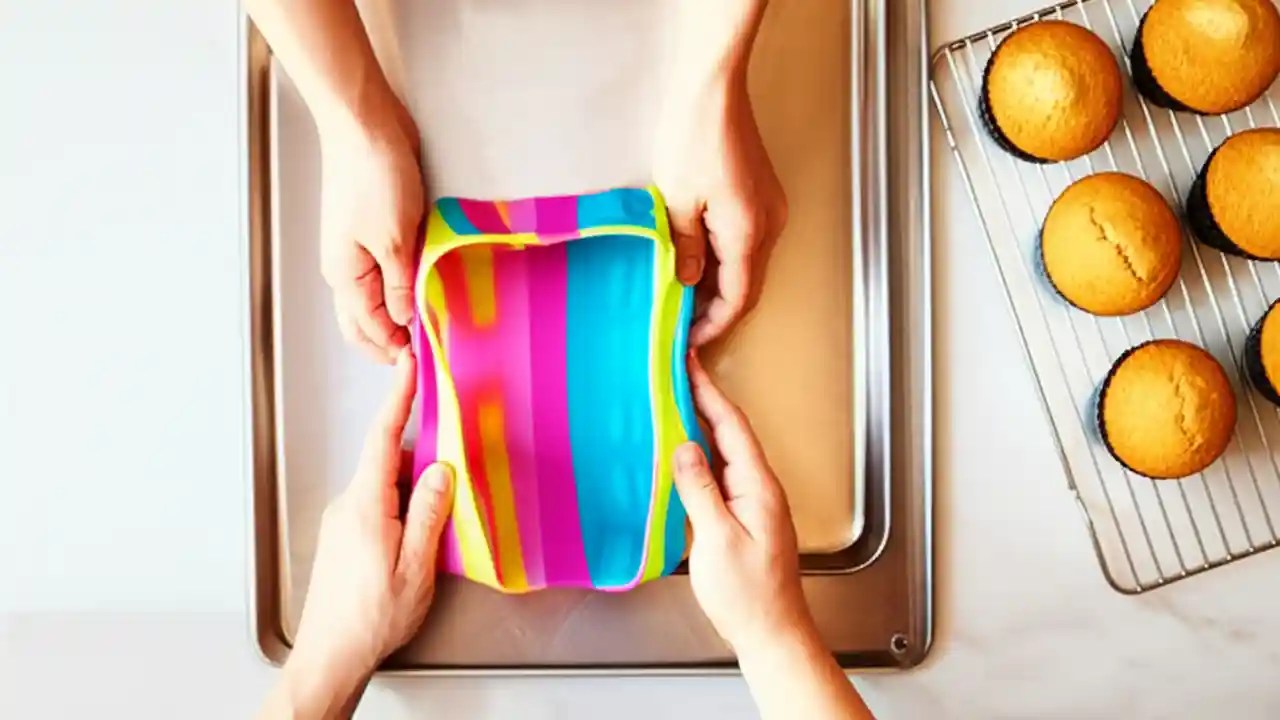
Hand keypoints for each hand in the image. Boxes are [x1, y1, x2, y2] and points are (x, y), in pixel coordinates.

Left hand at [281, 350, 453, 712]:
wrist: (330, 656)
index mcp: (366, 505)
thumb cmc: (372, 617)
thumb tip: (441, 470)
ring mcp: (343, 522)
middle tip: (453, 467)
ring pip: (386, 488)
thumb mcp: (415, 565)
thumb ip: (429, 513)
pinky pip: (378, 507)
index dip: (397, 398)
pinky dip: (402, 509)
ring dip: (414, 492)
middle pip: (389, 462)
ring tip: (441, 521)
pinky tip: (420, 538)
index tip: (408, 366)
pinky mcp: (344, 538)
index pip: (382, 437)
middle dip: (423, 459)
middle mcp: (349, 506)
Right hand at [318, 97, 424, 362]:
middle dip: (390, 342)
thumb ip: (399, 287)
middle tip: (426, 352)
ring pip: (376, 299)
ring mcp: (359, 249)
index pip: (370, 329)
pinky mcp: (376, 230)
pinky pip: (388, 272)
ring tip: (429, 327)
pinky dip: (403, 288)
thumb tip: (404, 324)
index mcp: (345, 276)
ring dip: (397, 316)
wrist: (366, 125)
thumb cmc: (374, 178)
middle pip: (364, 322)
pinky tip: (424, 292)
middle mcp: (346, 268)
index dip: (397, 348)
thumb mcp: (393, 241)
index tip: (428, 359)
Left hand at [654, 7, 787, 345]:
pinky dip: (725, 259)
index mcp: (748, 234)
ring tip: (682, 293)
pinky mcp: (763, 196)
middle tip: (682, 321)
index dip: (714, 324)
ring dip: (720, 283)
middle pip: (748, 286)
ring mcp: (771, 210)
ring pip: (748, 265)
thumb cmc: (694, 137)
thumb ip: (684, 249)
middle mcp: (769, 226)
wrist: (714, 89)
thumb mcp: (677, 202)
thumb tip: (687, 280)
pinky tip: (696, 259)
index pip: (738, 300)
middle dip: (716, 308)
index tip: (689, 337)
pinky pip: (748, 241)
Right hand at [672, 355, 810, 652]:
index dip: (708, 391)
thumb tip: (684, 447)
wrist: (772, 633)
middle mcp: (759, 489)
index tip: (689, 363)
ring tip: (671, 405)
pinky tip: (680, 457)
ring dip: (699, 427)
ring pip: (723, 453)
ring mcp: (752, 503)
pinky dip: (699, 458)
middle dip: (702, 400)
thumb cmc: (750, 596)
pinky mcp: (742, 518)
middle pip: (729, 433)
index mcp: (758, 486)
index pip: (732, 425)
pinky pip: (719, 475)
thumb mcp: (717, 539)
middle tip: (673, 375)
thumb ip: (700, 490)